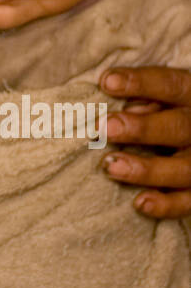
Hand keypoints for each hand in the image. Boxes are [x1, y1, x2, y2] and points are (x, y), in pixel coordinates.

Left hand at [100, 67, 190, 217]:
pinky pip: (189, 201)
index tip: (106, 82)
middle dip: (141, 128)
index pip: (170, 85)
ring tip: (110, 166)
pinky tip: (139, 203)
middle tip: (104, 128)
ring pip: (184, 168)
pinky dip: (166, 205)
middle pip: (178, 127)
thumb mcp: (166, 98)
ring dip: (147, 169)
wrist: (189, 139)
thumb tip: (124, 107)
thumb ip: (148, 100)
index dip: (140, 82)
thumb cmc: (168, 113)